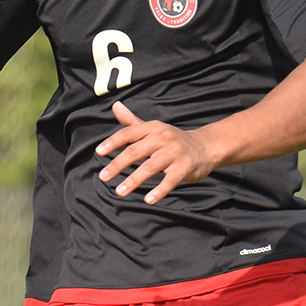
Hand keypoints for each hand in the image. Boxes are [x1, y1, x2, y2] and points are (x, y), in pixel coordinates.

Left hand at [96, 102, 216, 204]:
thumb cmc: (173, 140)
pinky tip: (148, 200)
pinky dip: (159, 191)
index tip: (99, 152)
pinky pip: (170, 181)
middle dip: (117, 164)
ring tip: (119, 192)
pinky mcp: (185, 168)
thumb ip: (132, 122)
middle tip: (103, 177)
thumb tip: (115, 106)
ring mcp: (174, 153)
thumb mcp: (153, 128)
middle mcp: (163, 138)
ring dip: (133, 180)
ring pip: (150, 167)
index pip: (128, 134)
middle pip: (136, 151)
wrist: (206, 147)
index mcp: (152, 128)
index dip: (112, 142)